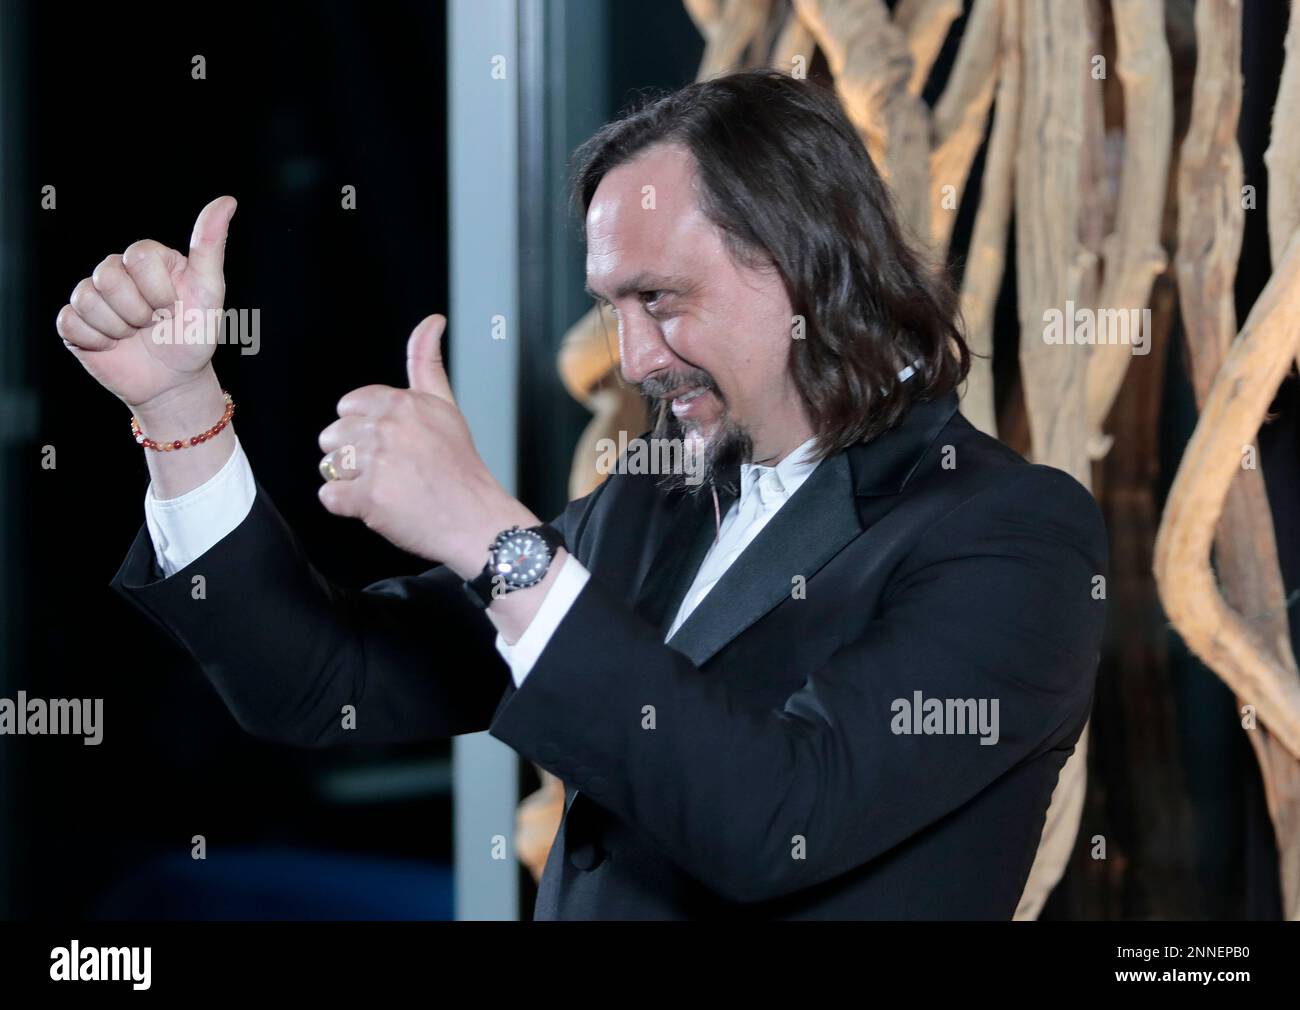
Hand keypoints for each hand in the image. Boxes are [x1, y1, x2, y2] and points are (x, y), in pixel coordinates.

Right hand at [55, 196, 236, 410]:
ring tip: (135, 335)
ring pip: (88, 299)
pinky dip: (97, 340)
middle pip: (108, 275)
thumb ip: (210, 245)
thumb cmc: (194, 335)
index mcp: (147, 259)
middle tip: (154, 323)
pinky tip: (114, 345)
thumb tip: (227, 201)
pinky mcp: (74, 323)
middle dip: (139, 311)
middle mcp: (116, 271)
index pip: (138, 256)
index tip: (173, 307)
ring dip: (119, 328)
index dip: (158, 290)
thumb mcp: (210, 291)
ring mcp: (92, 296)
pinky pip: (70, 321)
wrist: (175, 382)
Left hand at [317, 314, 537, 575]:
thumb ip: (427, 362)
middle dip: (354, 455)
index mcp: (401, 403)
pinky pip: (329, 496)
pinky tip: (376, 505)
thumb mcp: (446, 406)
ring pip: (329, 465)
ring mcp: (375, 464)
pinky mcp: (366, 498)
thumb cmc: (461, 470)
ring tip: (386, 487)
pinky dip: (347, 506)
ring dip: (351, 480)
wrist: (475, 519)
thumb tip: (431, 322)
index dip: (365, 429)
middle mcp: (386, 428)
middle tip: (390, 470)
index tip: (391, 445)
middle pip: (332, 436)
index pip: (349, 406)